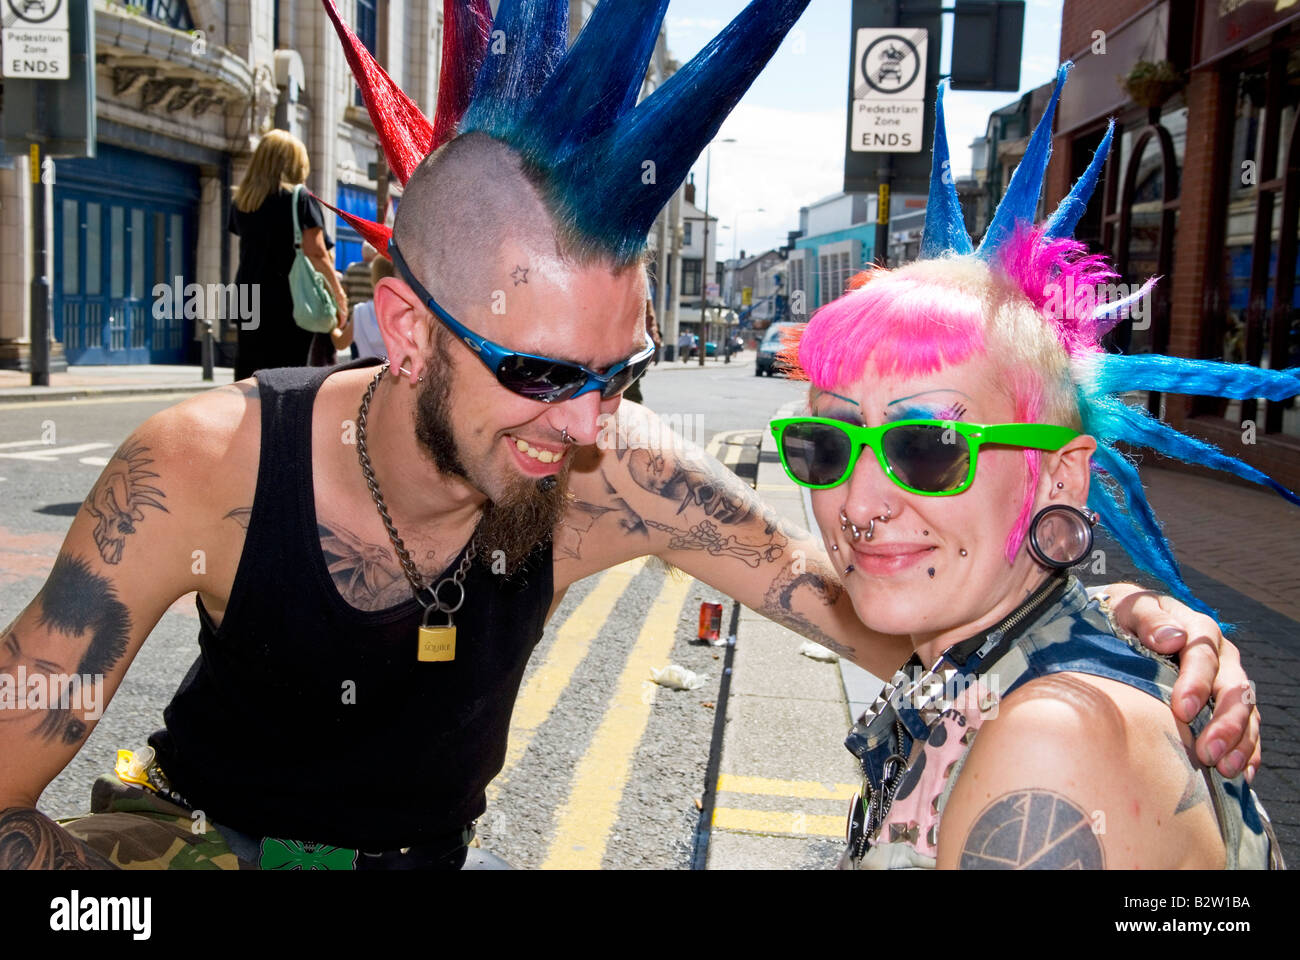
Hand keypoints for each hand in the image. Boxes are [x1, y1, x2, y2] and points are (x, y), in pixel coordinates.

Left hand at [1105, 584, 1260, 780]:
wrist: (1127, 623)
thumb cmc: (1124, 616)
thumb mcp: (1130, 609)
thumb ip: (1149, 620)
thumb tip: (1171, 638)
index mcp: (1197, 628)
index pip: (1203, 655)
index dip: (1196, 683)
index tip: (1182, 710)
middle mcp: (1220, 655)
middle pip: (1233, 689)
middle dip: (1224, 723)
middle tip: (1208, 753)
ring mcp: (1227, 680)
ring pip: (1246, 712)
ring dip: (1239, 742)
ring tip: (1225, 769)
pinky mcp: (1227, 703)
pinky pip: (1248, 728)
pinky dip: (1247, 751)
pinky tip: (1241, 774)